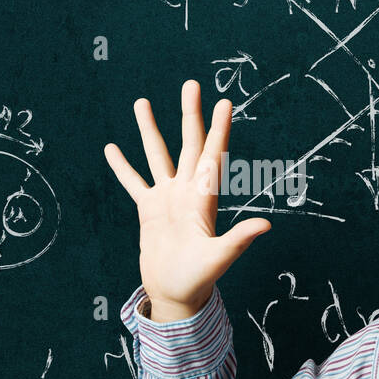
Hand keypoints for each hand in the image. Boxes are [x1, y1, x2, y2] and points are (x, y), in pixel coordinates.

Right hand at [104, 79, 271, 320]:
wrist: (176, 295)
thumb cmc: (199, 279)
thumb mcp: (219, 259)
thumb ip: (239, 240)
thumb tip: (266, 225)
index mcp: (204, 198)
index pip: (213, 155)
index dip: (219, 128)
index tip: (224, 101)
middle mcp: (187, 191)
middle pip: (188, 144)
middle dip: (189, 114)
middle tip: (191, 84)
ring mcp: (167, 198)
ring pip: (158, 155)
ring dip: (150, 129)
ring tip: (142, 101)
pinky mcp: (148, 210)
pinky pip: (134, 182)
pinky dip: (123, 167)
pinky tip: (112, 148)